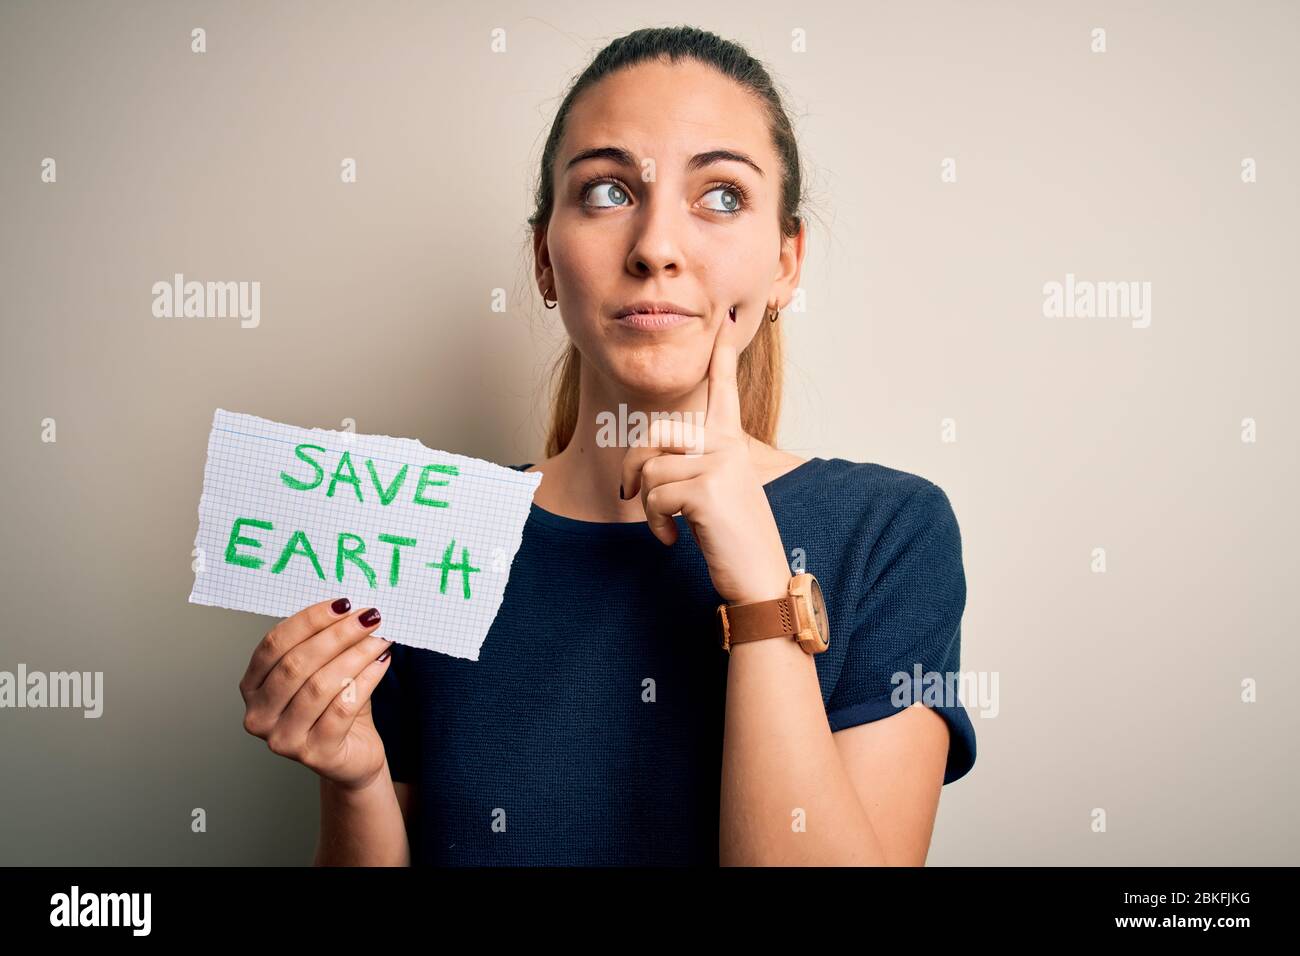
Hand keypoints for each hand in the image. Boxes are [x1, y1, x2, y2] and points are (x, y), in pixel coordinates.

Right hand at [239, 598, 394, 790]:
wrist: (352, 756)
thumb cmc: (334, 708)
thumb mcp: (323, 670)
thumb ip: (327, 643)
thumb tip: (353, 610)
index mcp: (252, 686)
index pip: (274, 644)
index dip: (309, 620)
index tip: (343, 604)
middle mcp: (259, 714)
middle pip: (296, 664)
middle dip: (337, 635)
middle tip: (368, 618)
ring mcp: (283, 739)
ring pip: (319, 686)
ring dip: (355, 656)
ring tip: (379, 640)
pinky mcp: (315, 754)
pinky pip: (342, 709)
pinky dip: (366, 680)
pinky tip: (381, 663)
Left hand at [620, 313, 792, 604]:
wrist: (761, 581)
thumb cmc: (736, 543)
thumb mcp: (719, 496)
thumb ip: (695, 471)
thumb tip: (649, 469)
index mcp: (732, 446)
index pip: (723, 394)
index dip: (721, 361)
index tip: (727, 326)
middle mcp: (728, 447)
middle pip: (659, 435)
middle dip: (638, 469)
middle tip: (641, 502)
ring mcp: (719, 465)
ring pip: (652, 469)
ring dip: (649, 507)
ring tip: (669, 529)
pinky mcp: (707, 490)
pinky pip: (655, 495)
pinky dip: (654, 522)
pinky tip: (671, 539)